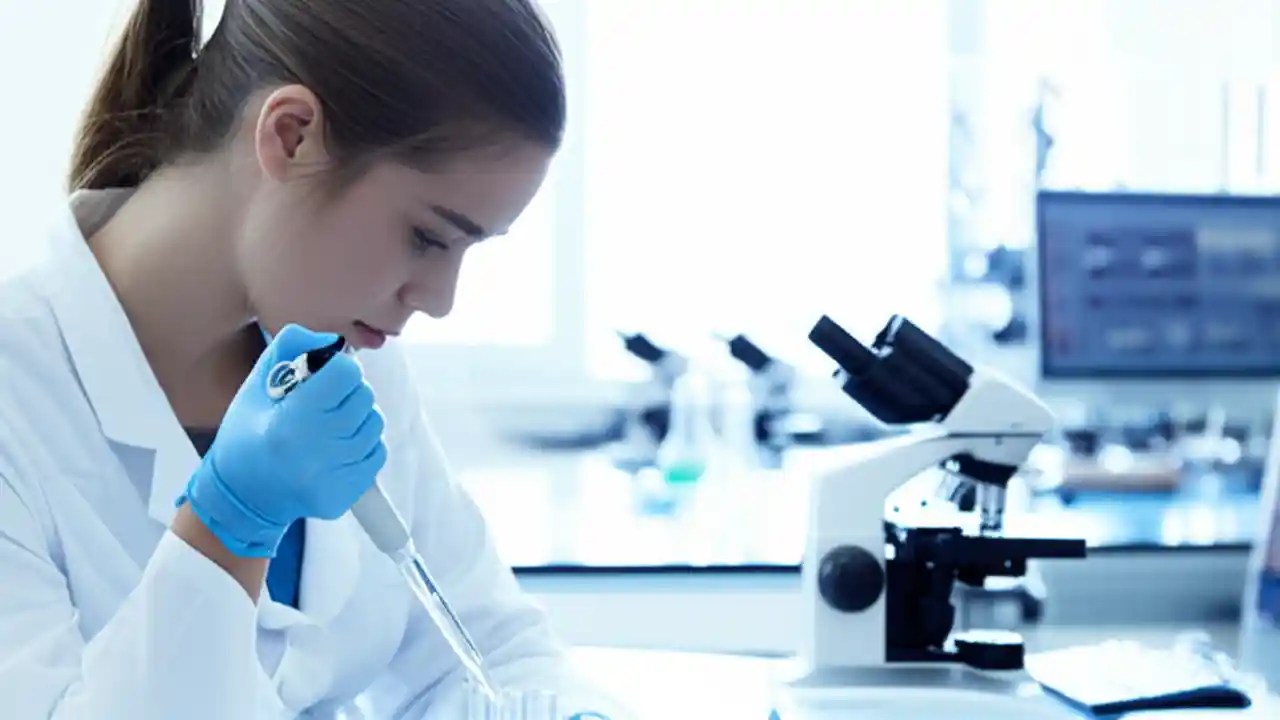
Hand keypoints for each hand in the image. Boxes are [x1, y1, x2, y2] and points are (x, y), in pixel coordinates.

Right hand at [180, 324, 387, 556]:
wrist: (243, 496)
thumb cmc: (246, 437)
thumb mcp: (255, 387)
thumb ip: (289, 350)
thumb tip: (331, 339)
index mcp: (293, 419)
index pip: (346, 373)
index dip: (338, 368)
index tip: (324, 375)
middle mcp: (319, 449)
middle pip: (364, 396)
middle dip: (348, 391)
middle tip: (325, 401)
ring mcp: (336, 475)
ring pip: (374, 423)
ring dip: (357, 417)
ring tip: (329, 425)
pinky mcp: (348, 493)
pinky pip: (377, 452)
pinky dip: (362, 444)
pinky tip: (336, 447)